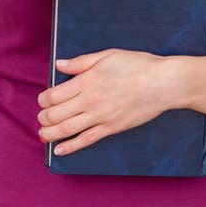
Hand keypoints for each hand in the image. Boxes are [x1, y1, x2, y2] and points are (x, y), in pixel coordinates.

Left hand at [37, 49, 175, 155]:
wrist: (163, 83)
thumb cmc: (137, 65)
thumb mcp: (107, 55)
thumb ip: (81, 62)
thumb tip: (58, 64)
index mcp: (87, 80)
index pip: (53, 95)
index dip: (43, 99)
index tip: (43, 99)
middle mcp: (90, 100)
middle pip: (55, 114)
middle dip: (43, 118)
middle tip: (42, 117)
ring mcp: (101, 116)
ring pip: (67, 129)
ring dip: (50, 134)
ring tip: (43, 134)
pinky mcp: (112, 128)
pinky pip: (86, 140)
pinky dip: (70, 147)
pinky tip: (59, 150)